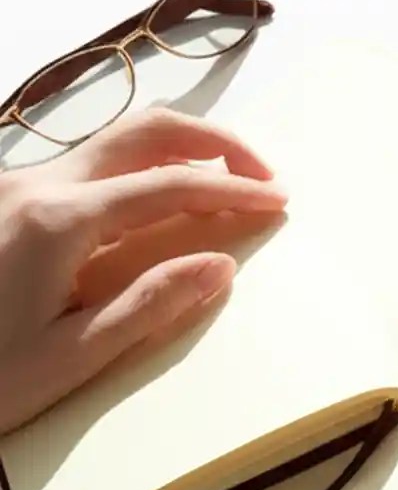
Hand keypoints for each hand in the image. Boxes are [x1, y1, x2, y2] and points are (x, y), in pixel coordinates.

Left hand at [0, 108, 286, 434]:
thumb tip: (220, 265)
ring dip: (182, 149)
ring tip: (228, 180)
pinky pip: (95, 165)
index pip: (169, 186)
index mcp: (58, 221)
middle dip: (214, 142)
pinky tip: (170, 198)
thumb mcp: (73, 356)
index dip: (233, 189)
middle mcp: (38, 185)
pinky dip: (148, 168)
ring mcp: (21, 186)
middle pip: (145, 133)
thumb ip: (150, 304)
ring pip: (118, 141)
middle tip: (263, 173)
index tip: (278, 200)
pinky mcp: (14, 200)